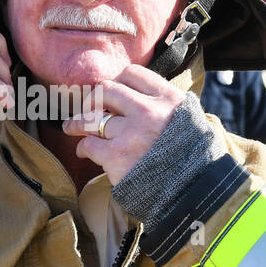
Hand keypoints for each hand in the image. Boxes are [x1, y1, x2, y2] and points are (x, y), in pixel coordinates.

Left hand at [61, 64, 185, 183]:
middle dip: (92, 99)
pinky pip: (89, 144)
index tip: (111, 95)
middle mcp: (149, 111)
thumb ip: (165, 107)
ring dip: (78, 123)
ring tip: (72, 127)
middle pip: (106, 90)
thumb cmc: (191, 159)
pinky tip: (85, 151)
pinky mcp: (116, 156)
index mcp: (169, 99)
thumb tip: (137, 97)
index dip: (117, 82)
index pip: (132, 74)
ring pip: (91, 117)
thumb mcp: (189, 120)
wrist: (193, 192)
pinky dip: (84, 148)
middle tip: (87, 109)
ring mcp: (131, 133)